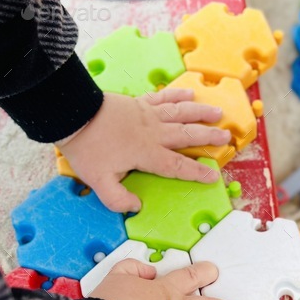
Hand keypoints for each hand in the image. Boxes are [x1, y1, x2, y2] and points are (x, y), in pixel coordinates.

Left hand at [58, 89, 229, 211]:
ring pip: (180, 113)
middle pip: (187, 134)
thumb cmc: (86, 148)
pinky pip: (163, 97)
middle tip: (226, 138)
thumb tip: (135, 207)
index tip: (212, 176)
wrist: (73, 114)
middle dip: (208, 137)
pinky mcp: (138, 102)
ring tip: (218, 113)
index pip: (177, 165)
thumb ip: (118, 198)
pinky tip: (189, 93)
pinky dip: (177, 95)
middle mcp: (153, 132)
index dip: (196, 172)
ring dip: (200, 113)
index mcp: (147, 153)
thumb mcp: (99, 182)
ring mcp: (147, 114)